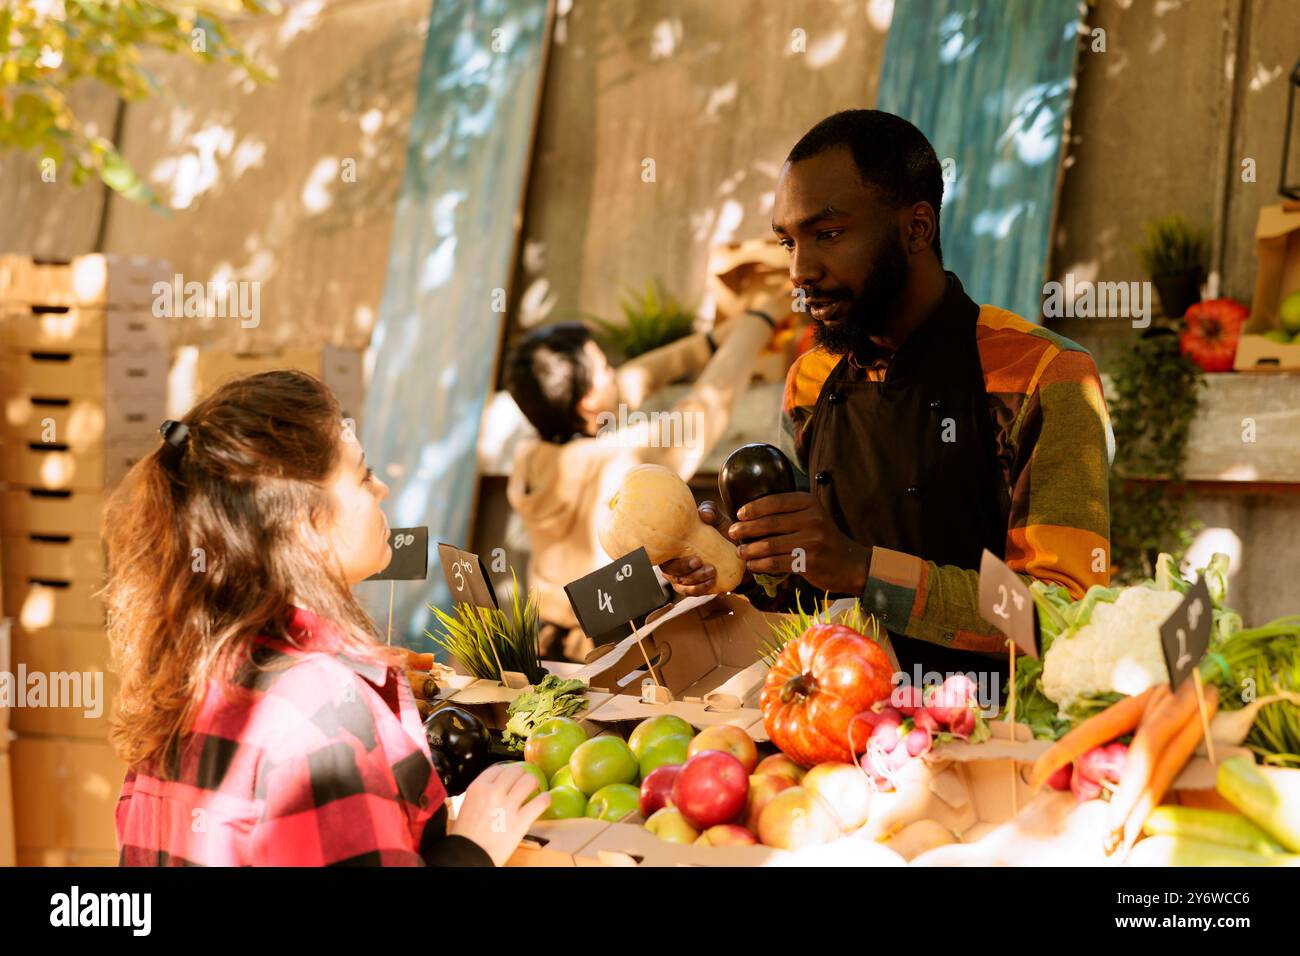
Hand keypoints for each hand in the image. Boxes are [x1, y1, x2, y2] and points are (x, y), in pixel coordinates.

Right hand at [449, 762, 550, 865]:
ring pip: (529, 781)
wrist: (470, 855)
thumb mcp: (467, 804)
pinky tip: (546, 799)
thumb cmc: (466, 834)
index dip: (507, 770)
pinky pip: (540, 802)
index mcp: (478, 787)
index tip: (511, 775)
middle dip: (522, 774)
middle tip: (524, 780)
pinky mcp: (521, 821)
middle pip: (515, 771)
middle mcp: (494, 792)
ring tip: (536, 786)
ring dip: (534, 782)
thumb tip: (495, 786)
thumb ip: (482, 793)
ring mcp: (508, 806)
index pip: (498, 768)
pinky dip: (545, 799)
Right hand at [659, 501, 748, 596]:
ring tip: (711, 572)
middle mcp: (672, 559)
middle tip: (700, 562)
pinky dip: (700, 588)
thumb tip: (704, 515)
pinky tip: (711, 581)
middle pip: (668, 570)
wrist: (738, 549)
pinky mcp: (691, 585)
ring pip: (679, 583)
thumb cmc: (720, 530)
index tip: (690, 556)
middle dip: (684, 569)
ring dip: (694, 579)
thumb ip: (710, 511)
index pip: (660, 551)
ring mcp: (681, 574)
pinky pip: (689, 592)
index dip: (668, 555)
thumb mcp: (717, 517)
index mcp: (672, 542)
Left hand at [728, 492, 869, 594]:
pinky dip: (760, 564)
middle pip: (769, 523)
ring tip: (740, 551)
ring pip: (770, 545)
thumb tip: (751, 513)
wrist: (849, 563)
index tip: (739, 514)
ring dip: (750, 549)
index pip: (775, 501)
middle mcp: (812, 520)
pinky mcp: (808, 562)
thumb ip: (789, 511)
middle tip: (732, 532)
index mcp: (810, 503)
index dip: (753, 508)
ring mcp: (811, 542)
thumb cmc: (823, 538)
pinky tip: (752, 564)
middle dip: (746, 528)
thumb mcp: (812, 516)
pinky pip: (776, 563)